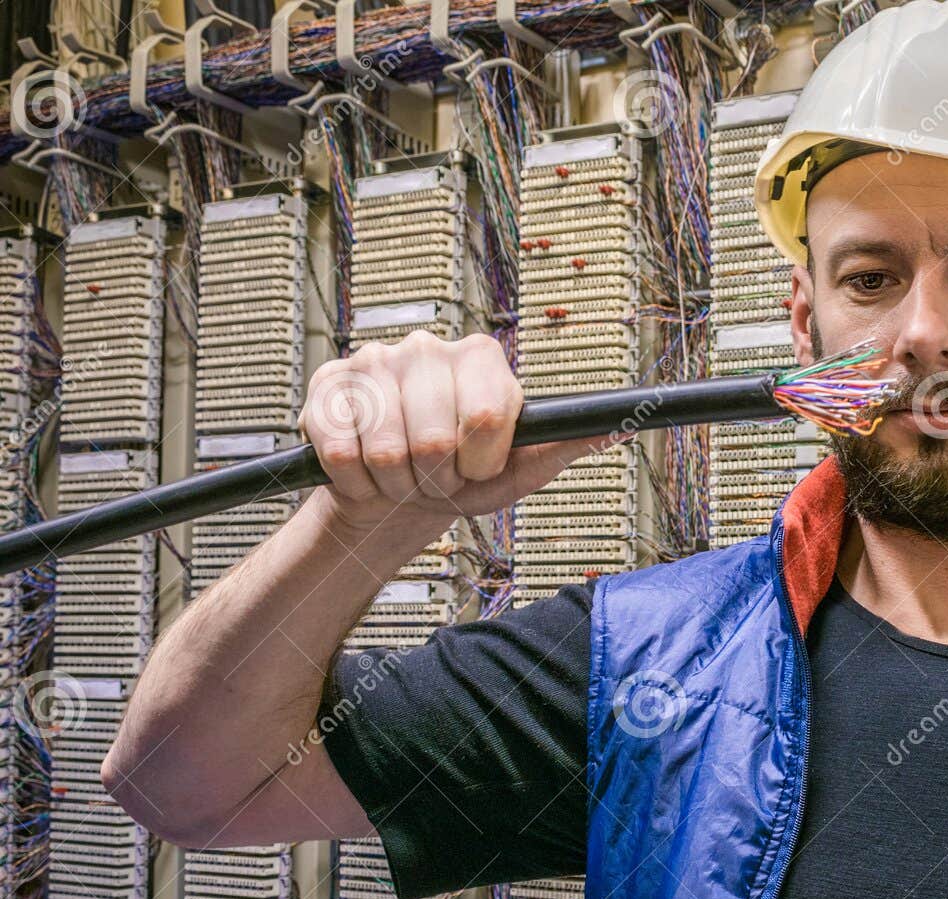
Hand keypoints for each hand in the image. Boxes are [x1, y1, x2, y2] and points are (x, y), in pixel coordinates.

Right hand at [298, 331, 612, 535]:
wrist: (391, 497)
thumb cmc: (460, 480)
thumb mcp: (519, 470)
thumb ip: (562, 445)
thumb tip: (616, 426)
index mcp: (481, 358)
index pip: (487, 417)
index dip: (480, 461)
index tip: (476, 467)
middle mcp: (427, 347)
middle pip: (435, 440)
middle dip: (436, 480)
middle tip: (434, 478)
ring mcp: (373, 361)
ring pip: (386, 451)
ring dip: (396, 485)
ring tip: (402, 477)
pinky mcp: (327, 386)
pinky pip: (341, 451)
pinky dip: (356, 482)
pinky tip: (364, 472)